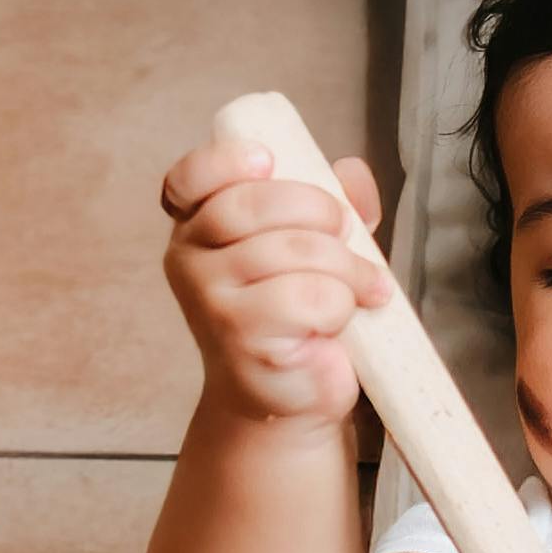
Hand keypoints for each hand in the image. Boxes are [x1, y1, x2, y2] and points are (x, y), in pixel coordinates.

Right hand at [159, 135, 386, 427]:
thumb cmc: (299, 312)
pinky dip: (342, 303)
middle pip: (249, 203)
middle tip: (347, 232)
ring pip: (292, 249)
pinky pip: (309, 296)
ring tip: (361, 287)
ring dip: (346, 266)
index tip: (266, 160)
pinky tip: (344, 320)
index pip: (190, 179)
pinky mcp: (241, 337)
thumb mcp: (317, 245)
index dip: (224, 161)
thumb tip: (352, 171)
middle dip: (318, 209)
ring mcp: (210, 299)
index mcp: (198, 224)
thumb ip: (332, 202)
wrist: (290, 392)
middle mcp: (190, 258)